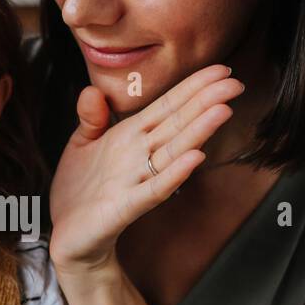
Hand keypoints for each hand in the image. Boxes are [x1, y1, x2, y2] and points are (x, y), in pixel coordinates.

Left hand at [49, 64, 243, 274]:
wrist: (69, 235)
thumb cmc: (79, 191)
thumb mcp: (82, 145)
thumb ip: (91, 118)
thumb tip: (92, 90)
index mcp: (131, 136)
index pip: (168, 106)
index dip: (193, 87)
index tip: (221, 69)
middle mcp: (140, 155)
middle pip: (178, 124)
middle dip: (206, 102)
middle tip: (235, 83)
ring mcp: (136, 180)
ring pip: (173, 152)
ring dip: (198, 132)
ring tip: (222, 110)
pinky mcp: (127, 206)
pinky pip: (154, 189)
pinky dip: (174, 174)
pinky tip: (194, 159)